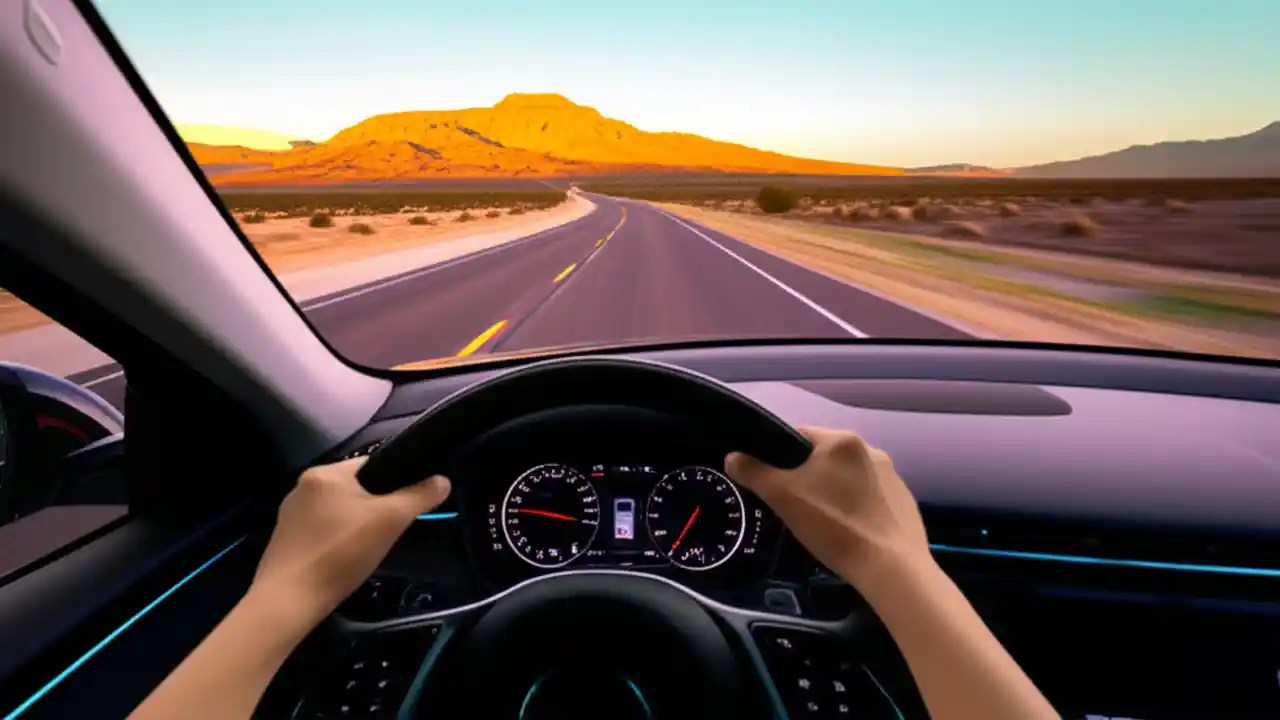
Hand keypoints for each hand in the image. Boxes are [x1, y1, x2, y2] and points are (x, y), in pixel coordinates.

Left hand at [252, 457, 450, 618]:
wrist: (290, 600)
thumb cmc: (342, 552)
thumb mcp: (390, 521)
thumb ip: (419, 496)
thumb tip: (443, 480)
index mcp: (325, 472)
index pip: (371, 465)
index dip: (395, 482)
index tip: (407, 505)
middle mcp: (302, 486)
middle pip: (354, 489)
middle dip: (374, 507)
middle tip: (390, 531)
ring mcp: (289, 514)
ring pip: (337, 511)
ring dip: (355, 525)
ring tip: (368, 549)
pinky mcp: (284, 539)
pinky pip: (321, 530)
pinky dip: (336, 540)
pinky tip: (343, 560)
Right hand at [725, 427, 928, 592]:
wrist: (891, 568)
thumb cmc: (833, 526)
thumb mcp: (783, 498)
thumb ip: (754, 472)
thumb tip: (733, 457)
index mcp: (842, 440)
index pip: (798, 435)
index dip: (778, 456)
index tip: (772, 482)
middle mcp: (872, 449)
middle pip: (824, 458)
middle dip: (807, 477)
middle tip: (794, 506)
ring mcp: (893, 476)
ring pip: (848, 478)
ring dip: (833, 492)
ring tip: (823, 522)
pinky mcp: (904, 501)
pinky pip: (870, 497)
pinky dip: (856, 508)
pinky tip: (850, 531)